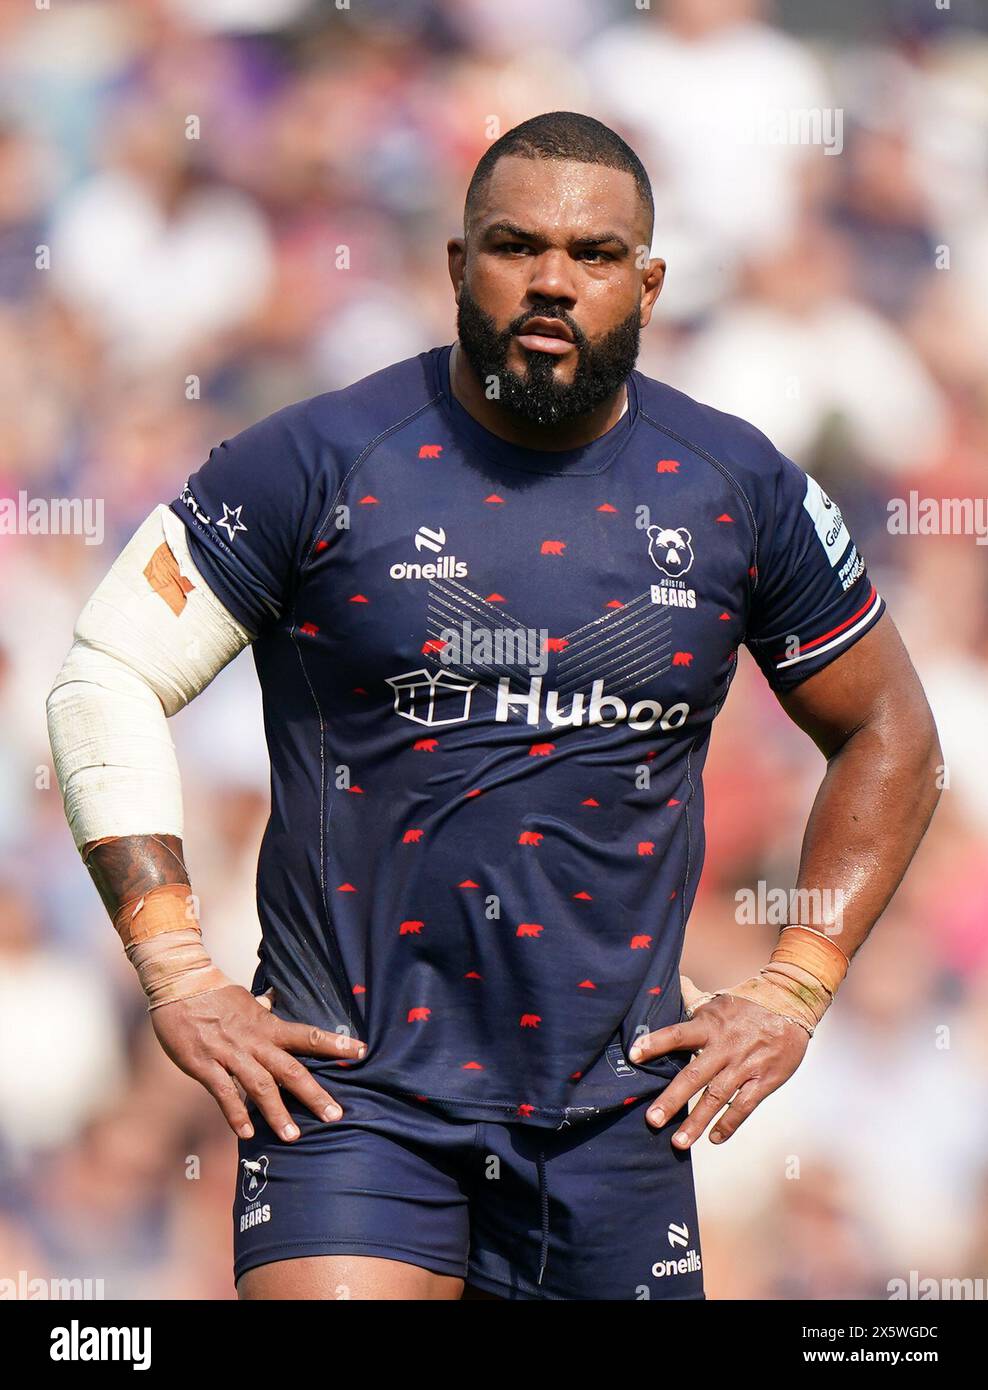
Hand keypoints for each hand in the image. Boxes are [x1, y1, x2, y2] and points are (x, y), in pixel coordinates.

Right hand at [150, 983, 365, 1141]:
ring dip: (278, 1112)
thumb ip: (264, 1010)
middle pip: (291, 1068)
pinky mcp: (205, 1065)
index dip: (335, 1044)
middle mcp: (254, 1040)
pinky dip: (235, 1114)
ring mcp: (230, 1053)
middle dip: (314, 1094)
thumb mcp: (247, 1001)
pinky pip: (224, 1093)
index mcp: (268, 1024)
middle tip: (336, 1115)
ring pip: (260, 1085)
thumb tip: (277, 1000)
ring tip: (294, 1136)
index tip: (362, 1052)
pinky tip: (246, 1134)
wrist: (179, 986)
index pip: (308, 1034)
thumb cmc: (214, 995)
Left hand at [628, 987, 808, 1145]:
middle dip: (672, 1100)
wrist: (791, 1003)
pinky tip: (714, 1138)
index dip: (654, 1043)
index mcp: (709, 1025)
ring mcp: (745, 1065)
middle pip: (694, 1076)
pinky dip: (729, 1123)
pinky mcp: (764, 1080)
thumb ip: (691, 998)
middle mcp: (724, 1047)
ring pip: (717, 1097)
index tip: (633, 1055)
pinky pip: (744, 1106)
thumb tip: (669, 983)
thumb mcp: (718, 1000)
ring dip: (697, 1121)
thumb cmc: (748, 1004)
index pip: (677, 1034)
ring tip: (678, 1142)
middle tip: (652, 1120)